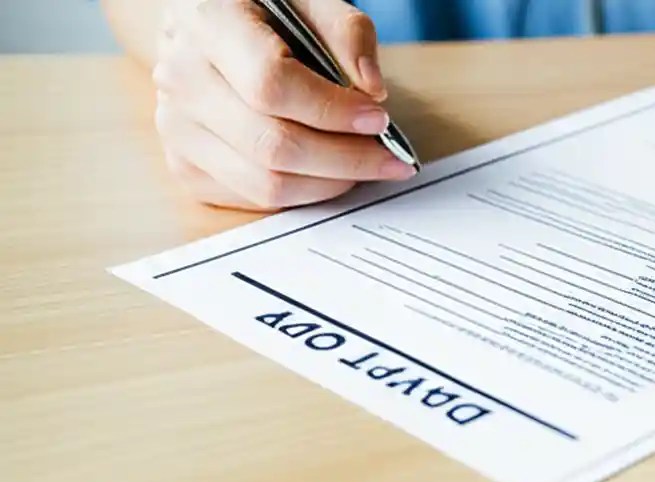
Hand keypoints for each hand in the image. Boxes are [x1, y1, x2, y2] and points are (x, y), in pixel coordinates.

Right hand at [151, 0, 415, 210]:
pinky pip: (253, 199)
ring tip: (364, 167)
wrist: (198, 29)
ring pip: (265, 183)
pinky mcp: (184, 164)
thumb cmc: (262, 13)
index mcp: (208, 23)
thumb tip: (373, 90)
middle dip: (346, 159)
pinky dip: (302, 192)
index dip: (332, 110)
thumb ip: (346, 33)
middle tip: (389, 158)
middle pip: (273, 145)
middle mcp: (181, 78)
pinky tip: (326, 172)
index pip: (271, 83)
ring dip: (329, 183)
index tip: (378, 118)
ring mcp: (176, 127)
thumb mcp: (307, 1)